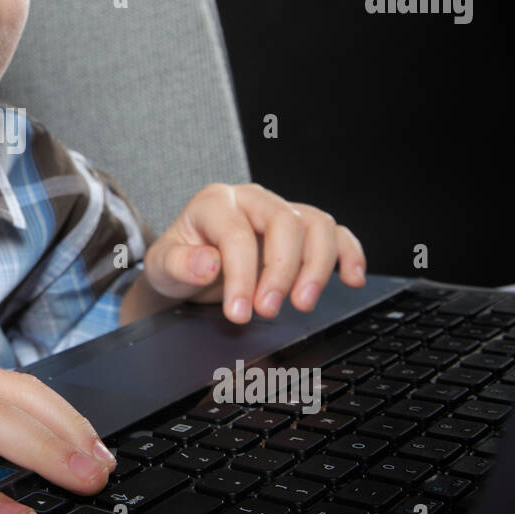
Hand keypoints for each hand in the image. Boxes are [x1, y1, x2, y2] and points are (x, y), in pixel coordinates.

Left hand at [142, 182, 366, 323]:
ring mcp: (280, 211)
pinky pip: (334, 233)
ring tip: (303, 303)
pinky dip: (349, 253)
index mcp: (214, 203)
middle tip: (270, 310)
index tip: (240, 313)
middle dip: (282, 271)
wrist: (187, 267)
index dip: (242, 276)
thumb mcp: (162, 267)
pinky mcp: (301, 230)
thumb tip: (208, 264)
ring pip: (316, 225)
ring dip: (317, 267)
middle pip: (285, 223)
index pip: (237, 235)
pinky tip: (352, 278)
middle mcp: (252, 200)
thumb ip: (179, 265)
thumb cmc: (178, 263)